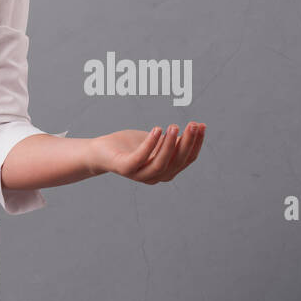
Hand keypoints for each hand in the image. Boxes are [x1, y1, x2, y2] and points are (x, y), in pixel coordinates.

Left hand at [90, 123, 205, 183]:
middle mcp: (156, 177)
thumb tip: (196, 128)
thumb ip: (172, 140)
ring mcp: (140, 175)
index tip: (202, 125)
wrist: (99, 152)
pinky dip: (150, 144)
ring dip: (169, 144)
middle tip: (193, 124)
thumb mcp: (155, 141)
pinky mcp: (125, 169)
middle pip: (177, 162)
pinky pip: (140, 158)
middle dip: (187, 143)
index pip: (187, 159)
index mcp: (166, 171)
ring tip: (174, 126)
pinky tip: (157, 129)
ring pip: (161, 163)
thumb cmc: (129, 146)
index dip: (196, 143)